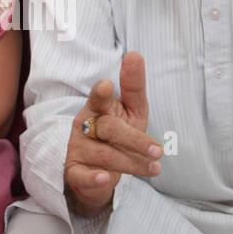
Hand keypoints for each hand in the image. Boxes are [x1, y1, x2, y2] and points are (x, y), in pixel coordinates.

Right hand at [63, 52, 161, 214]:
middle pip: (109, 129)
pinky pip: (81, 175)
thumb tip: (135, 54)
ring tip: (155, 169)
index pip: (100, 97)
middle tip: (157, 150)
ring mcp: (78, 148)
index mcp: (98, 107)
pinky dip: (93, 179)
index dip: (102, 93)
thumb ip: (133, 85)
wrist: (100, 168)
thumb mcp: (131, 109)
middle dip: (135, 140)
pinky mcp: (75, 171)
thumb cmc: (119, 133)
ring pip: (104, 155)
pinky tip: (106, 179)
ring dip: (132, 163)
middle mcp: (86, 125)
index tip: (106, 86)